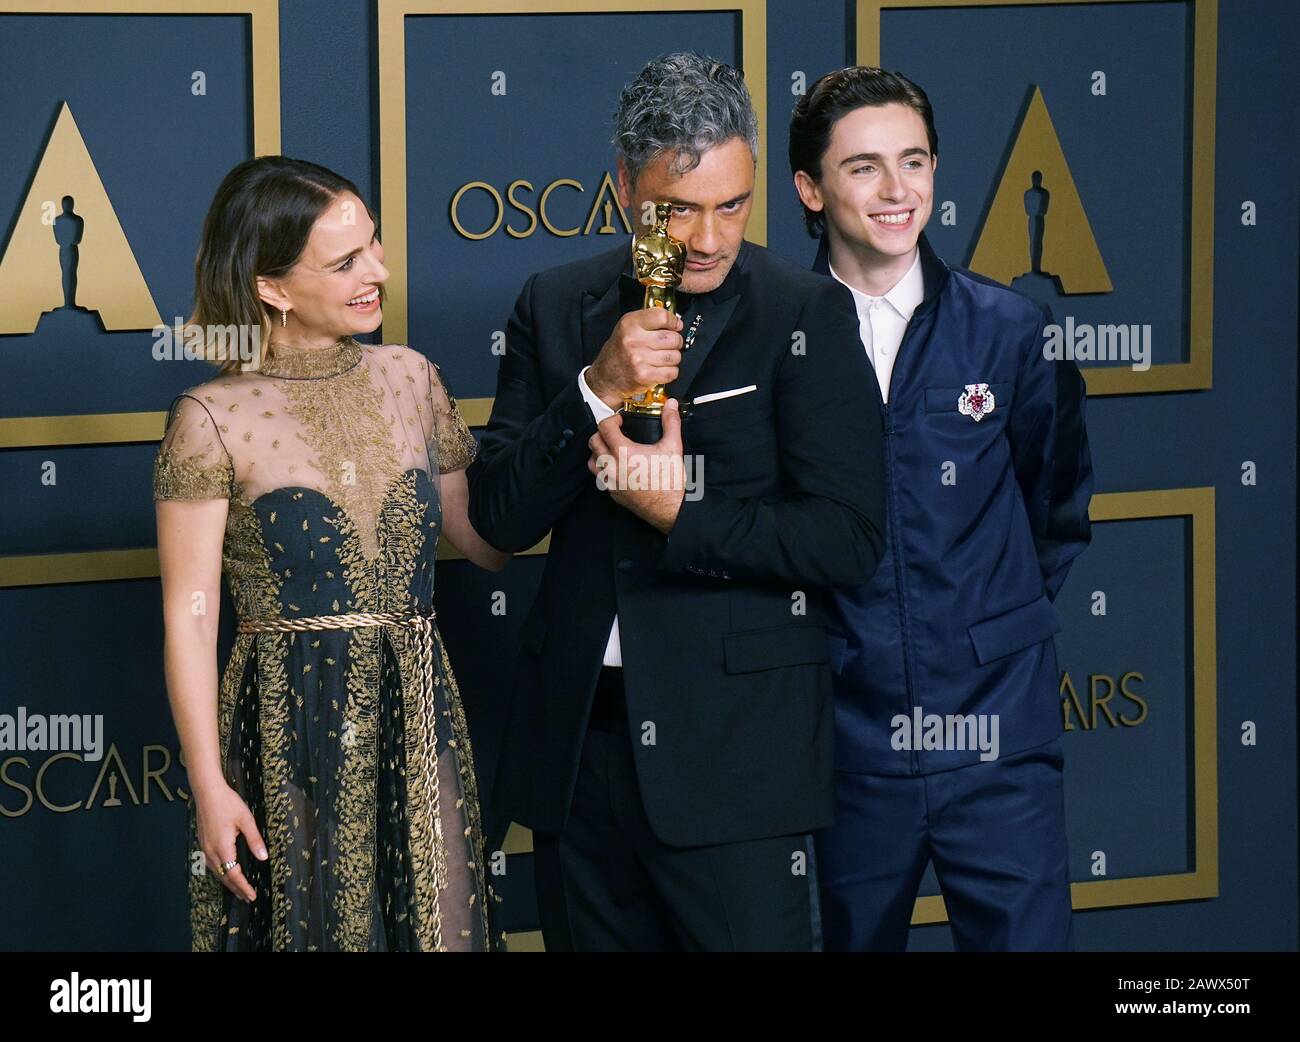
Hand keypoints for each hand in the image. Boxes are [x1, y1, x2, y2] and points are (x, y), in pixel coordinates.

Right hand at [193, 780, 267, 903]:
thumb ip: (255, 840)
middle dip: (236, 888)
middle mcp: (211, 851)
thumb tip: (263, 858)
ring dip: (228, 882)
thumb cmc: (228, 803)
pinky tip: (226, 872)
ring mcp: (205, 848)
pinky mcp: (203, 843)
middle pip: (224, 877)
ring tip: (238, 890)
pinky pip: (212, 864)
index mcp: (222, 848)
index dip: (243, 887)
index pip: (234, 874)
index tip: (252, 896)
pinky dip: (221, 873)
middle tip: (247, 897)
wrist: (207, 792)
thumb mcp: (246, 820)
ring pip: (217, 872)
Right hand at [586, 307, 684, 410]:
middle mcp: (633, 340)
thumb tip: (675, 321)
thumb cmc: (619, 351)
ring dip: (672, 358)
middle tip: (667, 345)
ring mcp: (638, 359)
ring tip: (660, 358)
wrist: (605, 377)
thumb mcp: (628, 328)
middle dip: (675, 342)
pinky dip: (670, 372)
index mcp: (630, 324)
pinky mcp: (644, 376)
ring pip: (675, 356)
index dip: (673, 322)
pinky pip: (671, 372)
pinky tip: (660, 369)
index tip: (675, 326)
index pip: (662, 317)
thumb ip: (649, 320)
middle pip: (673, 338)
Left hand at [587, 399, 685, 533]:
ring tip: (612, 448)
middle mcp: (612, 467)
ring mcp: (610, 481)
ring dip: (598, 451)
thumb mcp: (673, 447)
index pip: (604, 427)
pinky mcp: (612, 493)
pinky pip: (599, 477)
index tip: (620, 420)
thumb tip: (671, 404)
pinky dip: (604, 468)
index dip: (612, 419)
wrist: (670, 509)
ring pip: (592, 461)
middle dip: (602, 433)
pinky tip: (617, 466)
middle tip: (616, 431)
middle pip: (593, 442)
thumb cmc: (670, 480)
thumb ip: (671, 422)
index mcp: (624, 453)